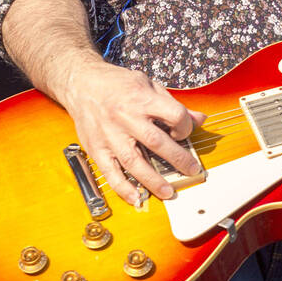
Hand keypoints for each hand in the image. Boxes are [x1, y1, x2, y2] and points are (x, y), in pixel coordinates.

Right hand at [60, 63, 206, 205]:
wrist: (82, 83)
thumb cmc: (117, 84)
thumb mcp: (149, 85)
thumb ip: (174, 104)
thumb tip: (199, 119)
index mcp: (142, 100)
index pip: (173, 115)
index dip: (185, 126)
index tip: (185, 133)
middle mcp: (125, 118)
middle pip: (156, 142)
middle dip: (178, 159)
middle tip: (191, 170)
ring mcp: (109, 135)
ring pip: (133, 162)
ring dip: (153, 180)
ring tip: (168, 192)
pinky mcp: (96, 148)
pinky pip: (109, 172)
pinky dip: (122, 187)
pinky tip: (136, 198)